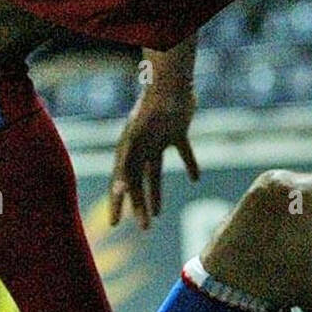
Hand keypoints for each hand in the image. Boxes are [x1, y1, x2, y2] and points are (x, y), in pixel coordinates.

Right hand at [109, 88, 199, 229]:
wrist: (171, 83)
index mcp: (129, 150)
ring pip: (156, 172)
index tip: (115, 224)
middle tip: (144, 228)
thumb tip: (118, 189)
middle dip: (139, 205)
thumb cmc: (151, 109)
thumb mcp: (136, 137)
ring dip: (157, 192)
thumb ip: (126, 162)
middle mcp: (142, 146)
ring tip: (159, 214)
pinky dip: (189, 165)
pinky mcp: (178, 131)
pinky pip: (184, 153)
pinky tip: (195, 179)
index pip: (121, 183)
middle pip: (138, 182)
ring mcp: (159, 139)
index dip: (118, 204)